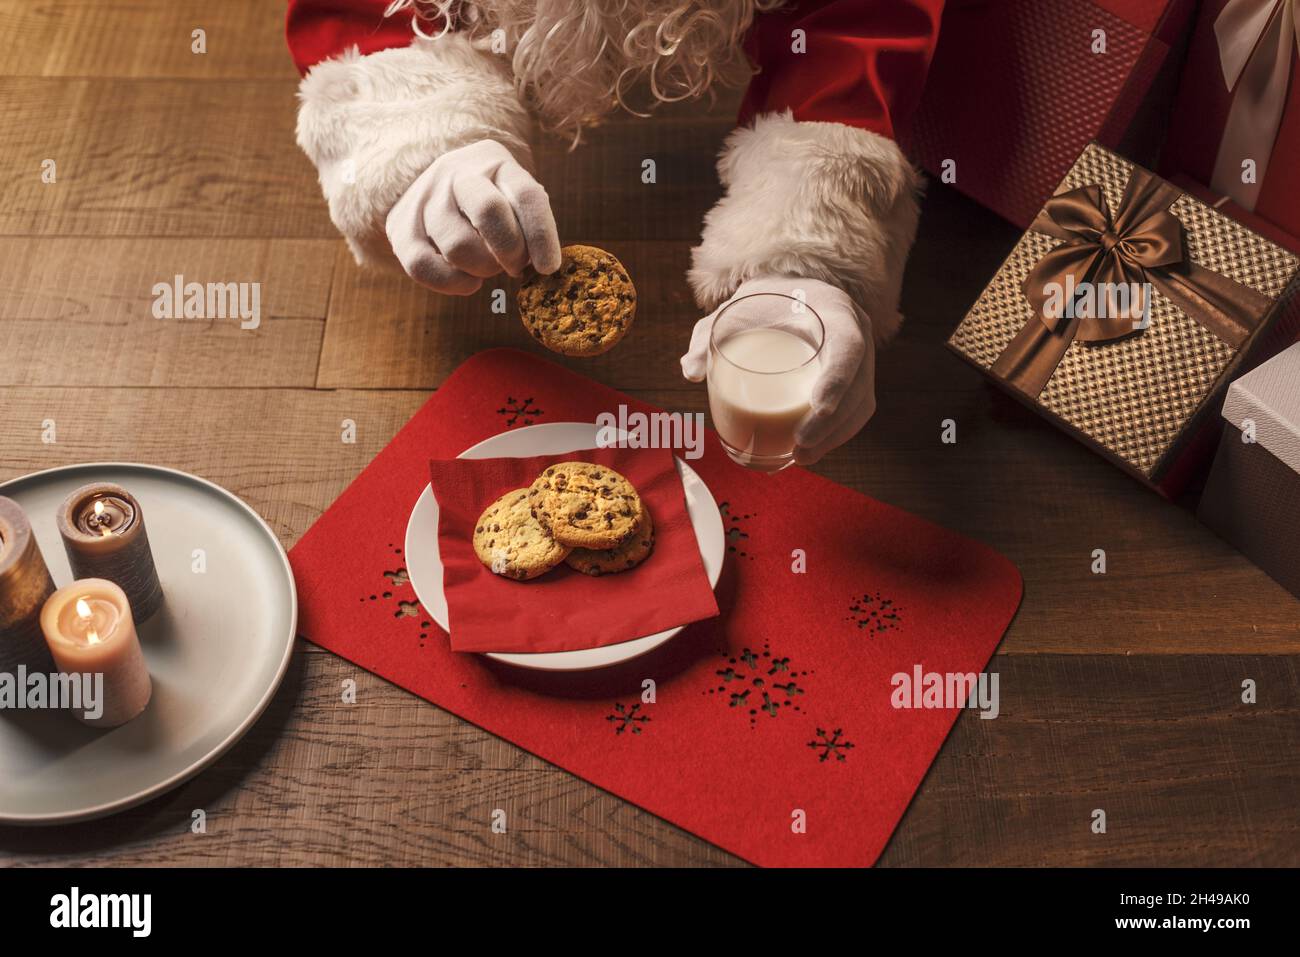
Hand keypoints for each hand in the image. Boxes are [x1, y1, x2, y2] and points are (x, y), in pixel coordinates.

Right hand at [385, 139, 560, 294]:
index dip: (541, 234)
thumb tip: (540, 267)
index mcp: (494, 161)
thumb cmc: (491, 199)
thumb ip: (529, 223)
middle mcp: (457, 172)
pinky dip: (452, 283)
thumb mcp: (514, 197)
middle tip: (516, 267)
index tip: (549, 267)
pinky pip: (423, 266)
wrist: (436, 186)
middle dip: (510, 251)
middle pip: (489, 211)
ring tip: (489, 267)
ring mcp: (425, 196)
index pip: (525, 195)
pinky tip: (469, 281)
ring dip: (482, 270)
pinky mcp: (400, 225)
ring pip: (458, 246)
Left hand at [680, 276, 876, 464]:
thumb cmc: (758, 304)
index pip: (848, 346)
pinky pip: (856, 411)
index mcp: (834, 310)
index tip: (816, 408)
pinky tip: (810, 451)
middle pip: (859, 385)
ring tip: (801, 456)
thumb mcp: (731, 313)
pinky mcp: (857, 379)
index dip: (838, 379)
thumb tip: (690, 371)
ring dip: (835, 437)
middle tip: (799, 446)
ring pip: (861, 405)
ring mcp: (862, 358)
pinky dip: (836, 435)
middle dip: (832, 423)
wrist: (788, 293)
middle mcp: (857, 333)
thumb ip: (706, 337)